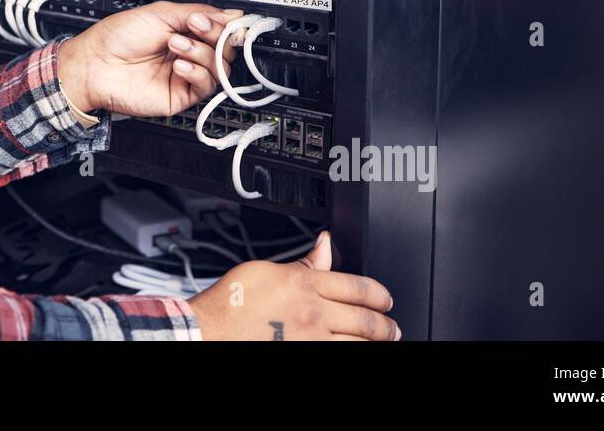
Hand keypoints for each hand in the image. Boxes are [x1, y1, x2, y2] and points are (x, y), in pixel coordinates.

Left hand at [57, 0, 245, 117]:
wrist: (96, 64)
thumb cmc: (117, 38)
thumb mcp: (161, 13)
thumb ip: (199, 13)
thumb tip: (231, 14)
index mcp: (184, 31)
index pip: (220, 30)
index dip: (225, 26)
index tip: (226, 21)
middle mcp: (188, 53)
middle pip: (225, 50)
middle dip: (214, 36)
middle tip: (195, 28)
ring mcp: (185, 75)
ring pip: (220, 68)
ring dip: (201, 52)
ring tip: (175, 44)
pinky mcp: (180, 96)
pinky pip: (205, 87)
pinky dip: (197, 73)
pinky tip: (179, 65)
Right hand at [186, 232, 400, 340]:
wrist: (211, 332)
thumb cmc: (232, 302)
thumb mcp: (268, 270)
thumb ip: (303, 263)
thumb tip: (325, 245)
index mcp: (305, 285)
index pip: (358, 287)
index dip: (379, 293)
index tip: (384, 298)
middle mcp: (314, 314)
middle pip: (366, 318)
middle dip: (385, 323)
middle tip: (392, 325)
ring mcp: (312, 341)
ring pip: (359, 342)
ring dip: (377, 342)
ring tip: (384, 340)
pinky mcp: (306, 357)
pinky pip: (341, 356)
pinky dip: (354, 351)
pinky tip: (357, 349)